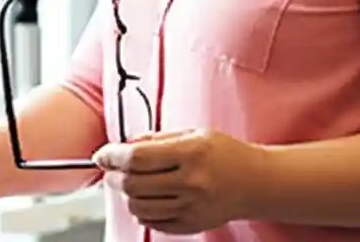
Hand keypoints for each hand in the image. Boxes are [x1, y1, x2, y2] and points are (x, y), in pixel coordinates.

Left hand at [92, 128, 264, 235]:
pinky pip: (152, 222)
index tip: (102, 155)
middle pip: (133, 184)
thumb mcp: (193, 134)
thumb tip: (123, 146)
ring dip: (126, 194)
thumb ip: (157, 139)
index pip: (137, 157)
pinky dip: (142, 210)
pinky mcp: (191, 225)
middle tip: (112, 169)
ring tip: (130, 183)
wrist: (257, 183)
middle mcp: (192, 182)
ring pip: (138, 206)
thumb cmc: (225, 154)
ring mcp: (192, 207)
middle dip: (114, 176)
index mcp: (191, 153)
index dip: (112, 156)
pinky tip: (148, 198)